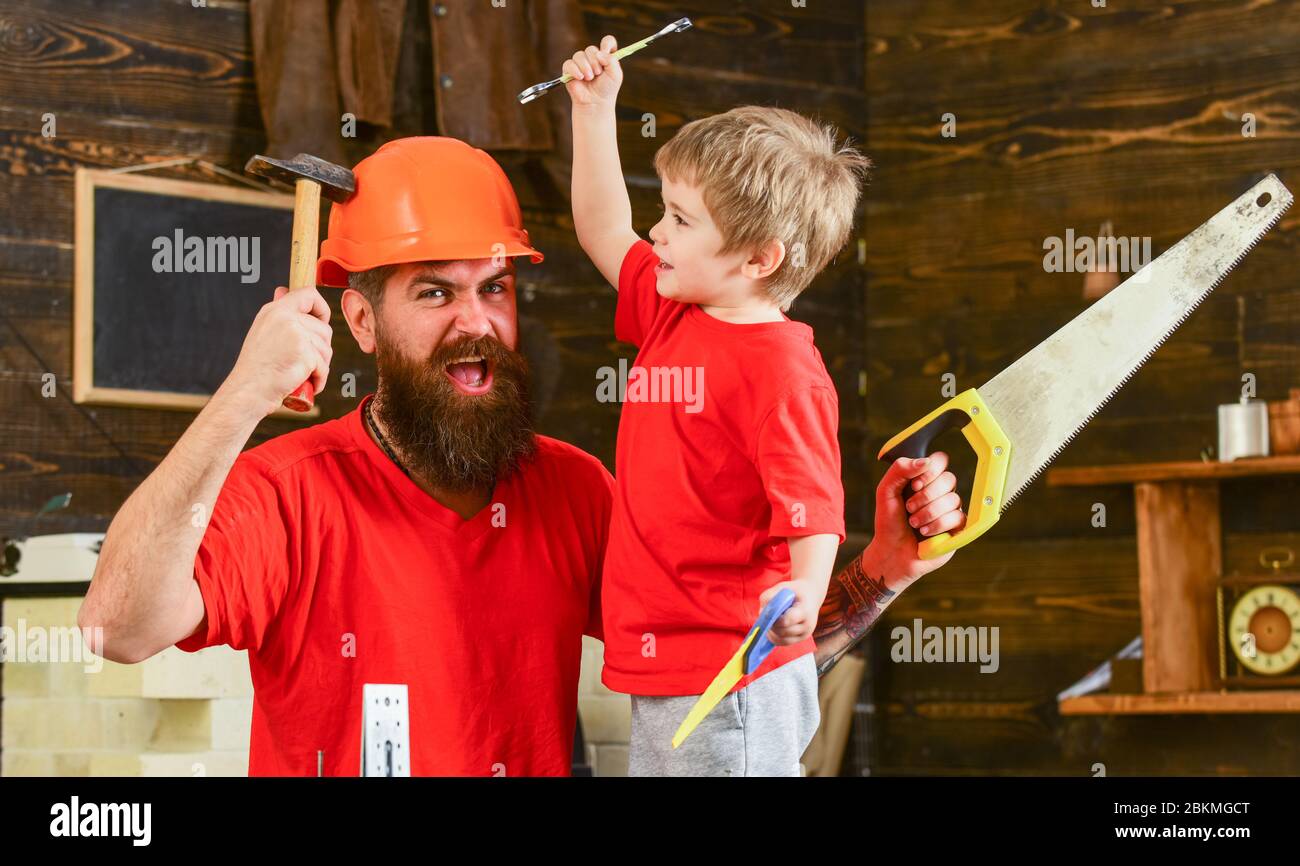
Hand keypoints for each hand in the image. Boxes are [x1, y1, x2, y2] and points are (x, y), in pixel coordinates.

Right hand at [221, 286, 332, 418]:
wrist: (248, 390)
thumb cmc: (256, 366)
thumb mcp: (263, 330)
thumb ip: (278, 311)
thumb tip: (283, 290)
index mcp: (275, 310)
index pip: (309, 294)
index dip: (321, 308)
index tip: (320, 323)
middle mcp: (285, 318)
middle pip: (325, 329)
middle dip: (321, 349)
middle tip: (304, 362)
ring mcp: (296, 335)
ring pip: (327, 349)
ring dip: (320, 366)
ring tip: (301, 373)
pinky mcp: (305, 354)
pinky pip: (324, 367)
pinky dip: (319, 379)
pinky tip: (306, 384)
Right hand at [563, 35, 621, 108]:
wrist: (596, 102)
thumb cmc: (607, 89)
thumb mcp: (616, 75)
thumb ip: (611, 60)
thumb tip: (599, 53)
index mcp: (606, 56)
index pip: (607, 41)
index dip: (607, 43)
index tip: (606, 51)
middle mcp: (593, 57)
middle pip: (591, 49)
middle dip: (595, 62)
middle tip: (598, 74)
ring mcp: (580, 63)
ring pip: (579, 55)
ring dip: (585, 67)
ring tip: (589, 78)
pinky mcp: (569, 69)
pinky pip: (569, 63)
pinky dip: (575, 70)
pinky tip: (580, 78)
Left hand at [758, 577, 827, 645]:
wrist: (811, 595)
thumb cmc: (795, 590)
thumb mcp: (782, 587)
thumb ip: (769, 596)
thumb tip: (761, 613)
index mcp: (805, 611)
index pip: (786, 621)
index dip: (773, 618)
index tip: (767, 611)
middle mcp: (807, 626)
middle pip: (782, 631)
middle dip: (771, 624)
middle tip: (767, 614)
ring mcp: (805, 635)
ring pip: (781, 639)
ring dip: (771, 632)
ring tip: (771, 620)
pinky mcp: (800, 639)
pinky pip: (783, 642)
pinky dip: (774, 637)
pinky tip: (772, 627)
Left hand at [871, 452, 966, 586]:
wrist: (892, 551)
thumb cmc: (888, 522)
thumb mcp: (886, 492)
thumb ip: (900, 470)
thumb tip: (925, 461)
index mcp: (924, 479)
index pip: (940, 460)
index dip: (930, 471)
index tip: (914, 485)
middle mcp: (940, 492)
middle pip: (949, 479)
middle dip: (926, 495)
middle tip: (909, 507)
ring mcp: (950, 509)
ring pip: (953, 499)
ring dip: (928, 512)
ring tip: (914, 522)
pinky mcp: (957, 527)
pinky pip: (958, 517)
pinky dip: (938, 525)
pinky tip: (925, 532)